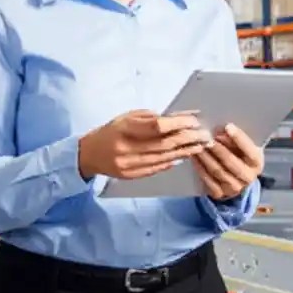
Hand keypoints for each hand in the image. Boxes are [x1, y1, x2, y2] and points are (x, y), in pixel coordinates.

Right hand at [79, 110, 212, 180]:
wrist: (89, 154)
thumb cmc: (110, 131)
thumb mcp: (127, 117)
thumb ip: (153, 117)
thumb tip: (181, 116)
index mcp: (124, 129)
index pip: (157, 126)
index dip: (178, 123)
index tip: (193, 121)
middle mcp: (126, 148)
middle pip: (164, 144)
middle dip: (187, 138)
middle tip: (204, 135)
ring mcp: (128, 164)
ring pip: (164, 158)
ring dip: (185, 151)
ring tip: (200, 146)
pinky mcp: (131, 175)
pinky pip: (157, 168)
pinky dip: (173, 161)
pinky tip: (184, 156)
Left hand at [192, 123, 263, 199]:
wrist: (234, 178)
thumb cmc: (238, 155)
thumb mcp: (242, 147)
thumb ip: (235, 139)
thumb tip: (221, 128)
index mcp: (257, 163)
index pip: (250, 151)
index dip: (240, 139)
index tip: (227, 126)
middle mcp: (248, 177)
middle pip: (232, 162)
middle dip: (218, 149)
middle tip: (207, 137)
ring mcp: (234, 188)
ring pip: (218, 171)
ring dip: (206, 157)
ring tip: (197, 145)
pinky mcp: (219, 194)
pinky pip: (207, 180)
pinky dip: (199, 167)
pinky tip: (193, 156)